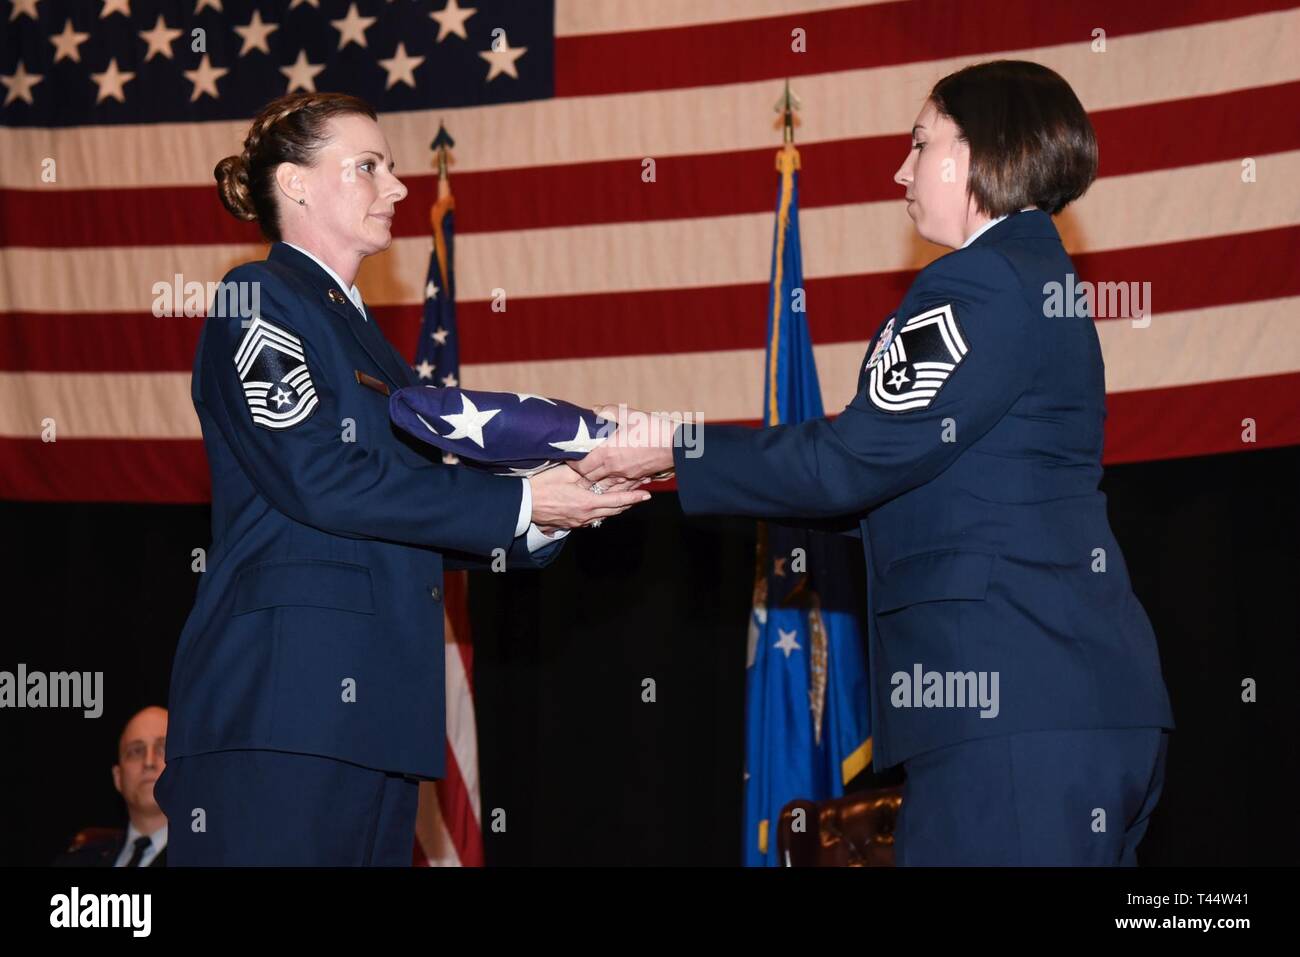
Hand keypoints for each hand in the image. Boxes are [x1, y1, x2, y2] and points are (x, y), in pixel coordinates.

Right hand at [528, 461, 649, 529]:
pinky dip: (601, 512)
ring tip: (627, 500)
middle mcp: (586, 515)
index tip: (647, 494)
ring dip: (616, 508)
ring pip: (603, 516)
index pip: (617, 501)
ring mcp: (578, 522)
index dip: (634, 497)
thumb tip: (601, 465)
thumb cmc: (541, 486)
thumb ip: (585, 471)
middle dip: (629, 502)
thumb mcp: (565, 474)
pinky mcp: (569, 524)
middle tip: (642, 495)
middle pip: (614, 510)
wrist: (523, 505)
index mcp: (588, 502)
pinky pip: (591, 519)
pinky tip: (602, 506)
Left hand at [570, 404, 676, 485]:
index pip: (580, 467)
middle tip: (579, 466)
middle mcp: (613, 467)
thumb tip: (595, 410)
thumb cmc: (651, 428)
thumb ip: (608, 412)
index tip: (571, 457)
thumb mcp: (628, 414)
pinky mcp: (636, 478)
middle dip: (581, 474)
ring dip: (596, 482)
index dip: (573, 464)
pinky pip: (619, 486)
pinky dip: (613, 485)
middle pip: (588, 479)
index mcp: (606, 452)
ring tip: (592, 475)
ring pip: (603, 486)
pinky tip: (612, 479)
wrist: (675, 444)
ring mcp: (625, 475)